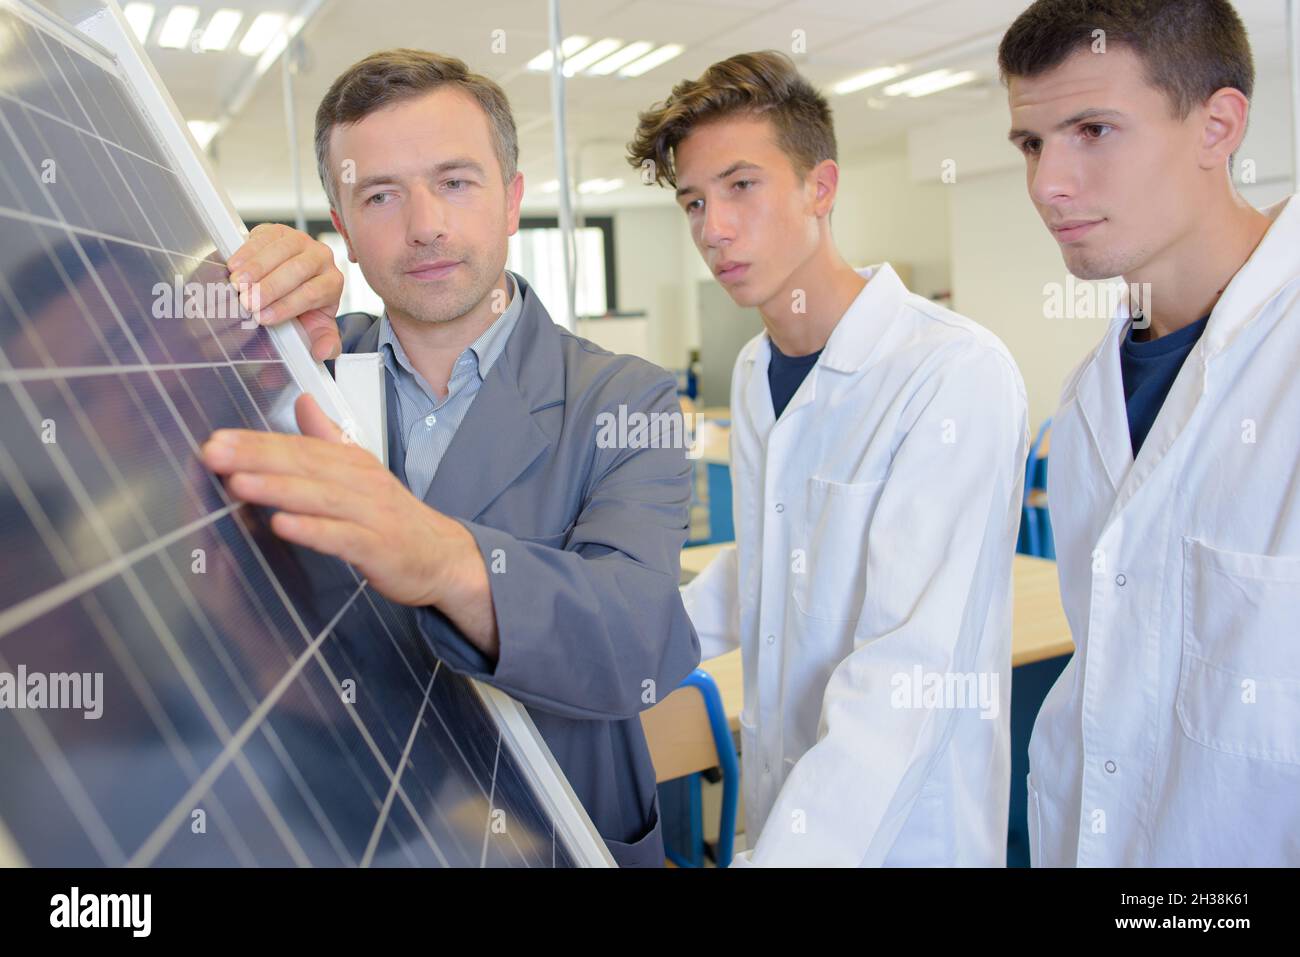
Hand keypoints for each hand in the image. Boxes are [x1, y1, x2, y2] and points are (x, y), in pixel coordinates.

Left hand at [200, 394, 499, 656]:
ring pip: (320, 497)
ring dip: (278, 489)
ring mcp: (371, 515)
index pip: (300, 446)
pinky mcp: (379, 548)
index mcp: (352, 463)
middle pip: (305, 466)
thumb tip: (302, 402)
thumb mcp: (362, 471)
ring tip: (238, 484)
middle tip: (214, 454)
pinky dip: (313, 530)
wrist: (443, 556)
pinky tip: (283, 526)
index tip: (218, 439)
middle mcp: (361, 483)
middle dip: (257, 458)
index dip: (257, 442)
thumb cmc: (394, 517)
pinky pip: (342, 537)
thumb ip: (328, 438)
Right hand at [226, 223, 344, 360]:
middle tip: (248, 302)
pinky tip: (234, 266)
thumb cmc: (304, 305)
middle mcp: (321, 258)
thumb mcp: (316, 326)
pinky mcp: (278, 231)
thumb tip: (324, 351)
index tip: (263, 318)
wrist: (293, 280)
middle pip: (297, 270)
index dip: (286, 306)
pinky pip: (264, 237)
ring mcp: (300, 241)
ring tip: (238, 285)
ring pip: (281, 250)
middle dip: (270, 288)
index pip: (312, 293)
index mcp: (332, 282)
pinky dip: (247, 252)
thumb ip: (323, 341)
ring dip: (256, 268)